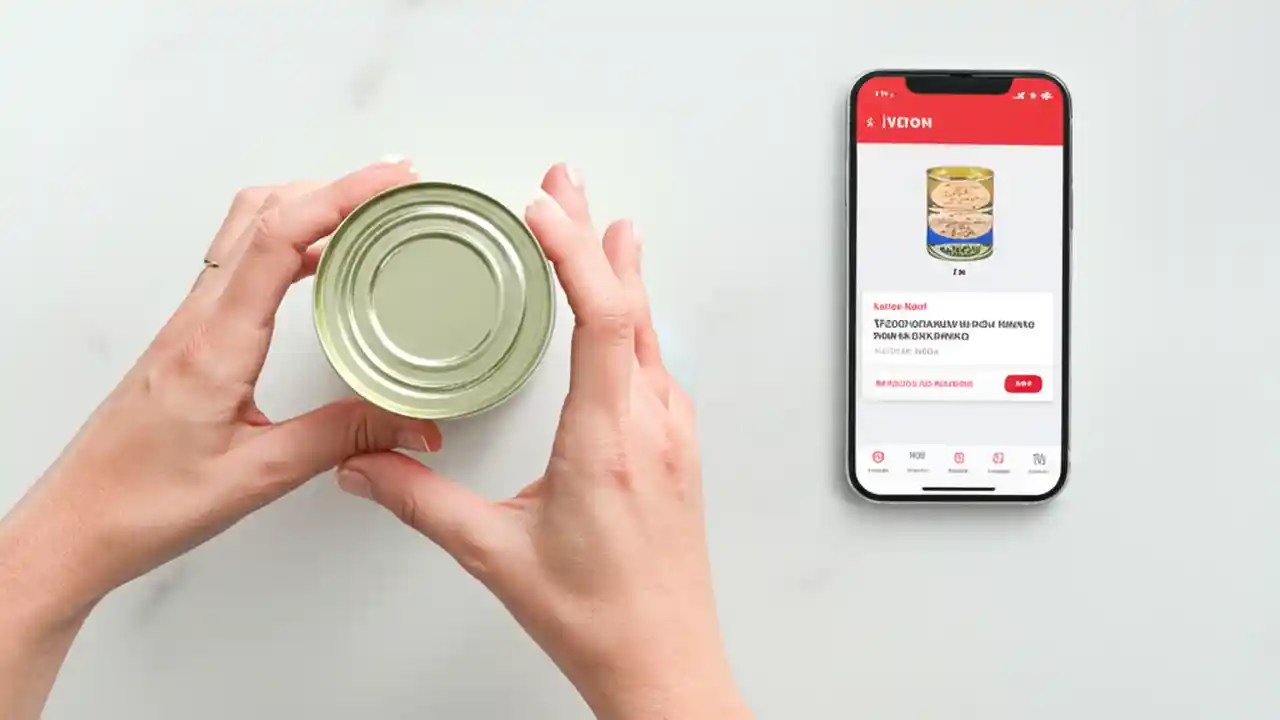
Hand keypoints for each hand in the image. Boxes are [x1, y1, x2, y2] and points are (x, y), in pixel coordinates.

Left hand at [0, 161, 438, 706]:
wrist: (78, 524)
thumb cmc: (145, 502)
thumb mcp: (259, 476)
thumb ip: (341, 440)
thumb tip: (410, 422)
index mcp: (216, 344)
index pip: (279, 238)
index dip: (340, 197)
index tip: (390, 179)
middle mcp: (199, 320)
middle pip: (261, 211)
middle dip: (331, 186)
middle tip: (391, 189)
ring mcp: (191, 324)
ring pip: (246, 231)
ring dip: (306, 208)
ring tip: (366, 218)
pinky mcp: (191, 338)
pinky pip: (241, 265)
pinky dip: (287, 245)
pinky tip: (319, 268)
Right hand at [339, 165, 749, 719]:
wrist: (664, 660)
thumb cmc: (600, 615)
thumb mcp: (495, 555)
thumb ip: (421, 503)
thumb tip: (364, 469)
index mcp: (608, 442)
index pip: (603, 318)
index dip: (576, 254)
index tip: (543, 209)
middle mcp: (650, 425)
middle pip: (630, 303)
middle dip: (593, 233)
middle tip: (563, 181)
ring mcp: (672, 431)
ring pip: (647, 326)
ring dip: (618, 267)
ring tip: (593, 217)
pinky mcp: (675, 444)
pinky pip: (654, 356)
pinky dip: (631, 310)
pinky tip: (622, 300)